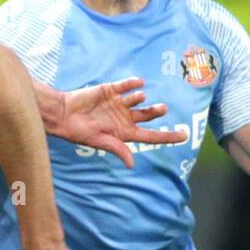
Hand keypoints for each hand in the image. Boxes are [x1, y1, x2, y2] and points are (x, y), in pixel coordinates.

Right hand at [35, 77, 184, 168]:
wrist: (63, 114)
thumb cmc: (80, 131)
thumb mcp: (99, 142)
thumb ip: (117, 149)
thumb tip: (132, 164)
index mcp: (124, 132)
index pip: (150, 136)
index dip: (167, 136)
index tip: (185, 136)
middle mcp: (123, 118)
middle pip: (147, 115)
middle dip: (156, 111)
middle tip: (163, 108)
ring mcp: (118, 103)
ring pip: (138, 99)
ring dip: (141, 97)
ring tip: (139, 97)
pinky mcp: (110, 90)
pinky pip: (126, 85)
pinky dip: (133, 84)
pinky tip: (137, 84)